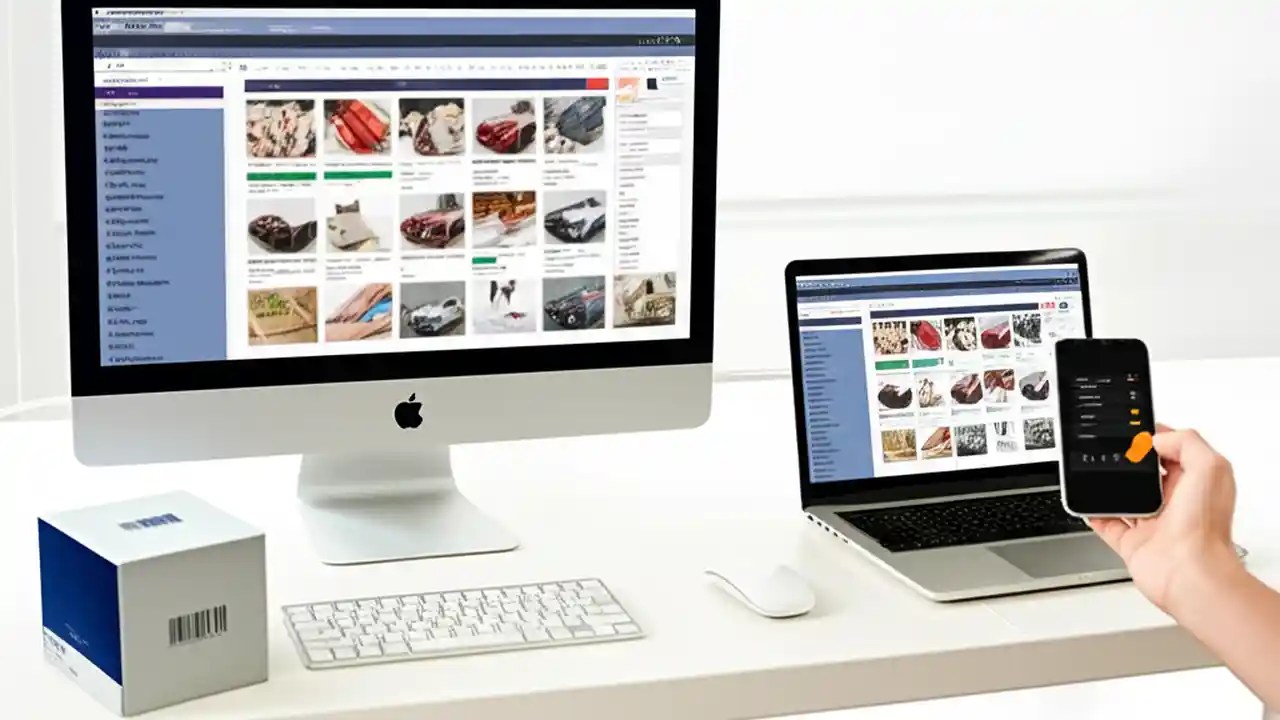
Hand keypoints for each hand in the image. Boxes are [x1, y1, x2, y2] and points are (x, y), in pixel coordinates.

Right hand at [1088, 425, 1239, 613]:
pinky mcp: (1133, 543)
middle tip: (1111, 450)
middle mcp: (1174, 503)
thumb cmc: (1204, 529)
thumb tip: (1157, 439)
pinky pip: (1107, 525)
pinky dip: (1095, 514)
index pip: (1172, 452)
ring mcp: (1152, 524)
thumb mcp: (1211, 468)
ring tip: (1094, 470)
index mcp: (1194, 484)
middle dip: (1129, 462)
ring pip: (1125, 498)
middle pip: (1146, 475)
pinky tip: (1087, 503)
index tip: (1136, 431)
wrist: (1189, 574)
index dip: (1154, 439)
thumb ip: (1187, 443)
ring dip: (1109, 485)